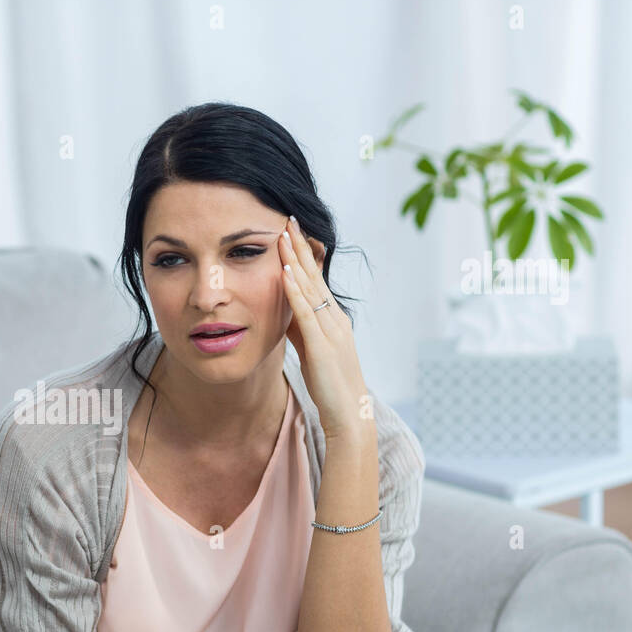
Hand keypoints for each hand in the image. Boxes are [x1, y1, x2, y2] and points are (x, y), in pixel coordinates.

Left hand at [277, 216, 372, 442]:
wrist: (348, 412)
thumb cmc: (329, 382)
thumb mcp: (310, 349)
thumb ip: (299, 328)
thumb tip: (284, 311)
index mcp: (332, 318)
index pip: (316, 279)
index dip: (303, 255)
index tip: (290, 231)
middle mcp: (334, 318)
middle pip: (314, 275)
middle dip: (300, 247)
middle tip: (288, 219)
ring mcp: (330, 330)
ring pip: (310, 288)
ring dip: (295, 260)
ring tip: (283, 235)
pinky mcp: (323, 345)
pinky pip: (306, 312)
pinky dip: (295, 291)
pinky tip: (285, 273)